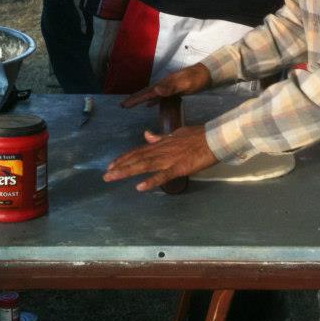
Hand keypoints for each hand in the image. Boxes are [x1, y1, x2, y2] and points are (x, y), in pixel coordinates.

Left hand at [103, 125, 217, 190]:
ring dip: (127, 171)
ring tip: (113, 177)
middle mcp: (161, 151)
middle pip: (137, 158)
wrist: (214, 138)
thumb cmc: (197, 136)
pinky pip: (163, 176)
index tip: (112, 164)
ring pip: (144, 165)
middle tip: (106, 175)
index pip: (138, 151)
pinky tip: (140, 187)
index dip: (124, 157)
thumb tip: (147, 135)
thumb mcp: (176, 133)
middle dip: (120, 166)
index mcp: (161, 144)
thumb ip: (160, 137)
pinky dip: (151, 181)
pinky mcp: (179, 168)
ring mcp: (169, 159)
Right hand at [120, 63, 211, 108]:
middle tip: (123, 106)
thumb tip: (155, 90)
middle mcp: (163, 85)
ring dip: (141, 100)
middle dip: (134, 99)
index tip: (124, 105)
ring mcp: (168, 87)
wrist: (206, 74)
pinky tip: (150, 105)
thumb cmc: (195, 79)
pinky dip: (152, 101)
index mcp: (163, 84)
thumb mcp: (183, 83)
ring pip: (151, 95)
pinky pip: (159, 97)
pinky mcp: (173, 90)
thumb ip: (170, 87)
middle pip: (146, 93)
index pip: (146, 93)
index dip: (135, 99)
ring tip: (131, 105)